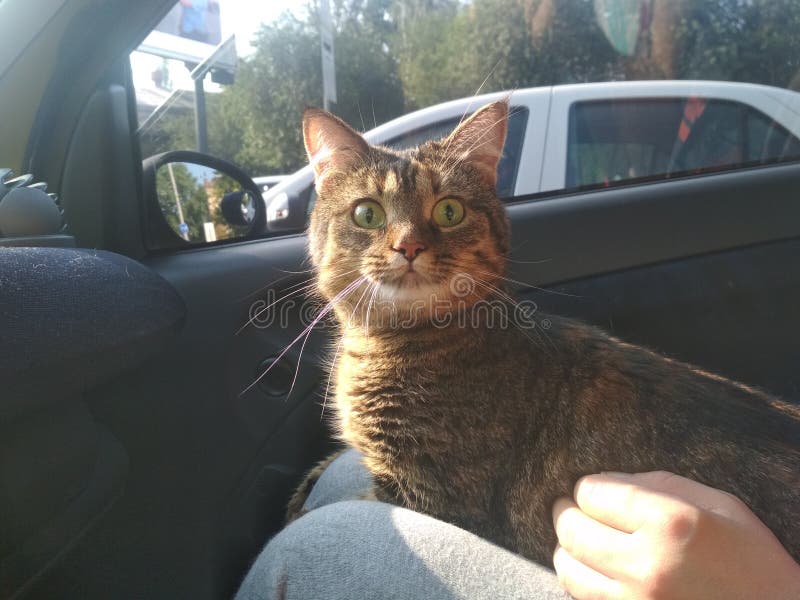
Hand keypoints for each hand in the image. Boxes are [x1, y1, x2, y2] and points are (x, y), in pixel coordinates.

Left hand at [552, 471, 799, 599]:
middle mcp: (648, 564)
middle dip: (567, 512)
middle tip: (570, 507)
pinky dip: (580, 579)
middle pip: (572, 528)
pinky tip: (593, 569)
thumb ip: (658, 485)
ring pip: (568, 568)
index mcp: (670, 523)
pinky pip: (583, 598)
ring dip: (567, 548)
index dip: (587, 487)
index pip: (592, 493)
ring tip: (578, 538)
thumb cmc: (753, 559)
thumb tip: (605, 479)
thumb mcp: (719, 505)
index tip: (592, 489)